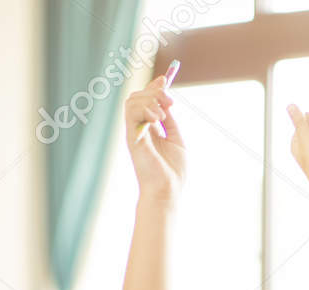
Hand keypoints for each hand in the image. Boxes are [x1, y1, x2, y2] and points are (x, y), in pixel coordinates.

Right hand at [126, 74, 183, 196]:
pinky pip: (131, 113)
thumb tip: (167, 103)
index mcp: (149, 129)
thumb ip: (170, 121)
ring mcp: (134, 133)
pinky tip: (157, 118)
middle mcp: (139, 129)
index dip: (154, 87)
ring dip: (150, 100)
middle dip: (154, 91)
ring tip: (163, 114)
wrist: (168, 191)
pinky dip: (145, 109)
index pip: (145, 101)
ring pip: (132, 101)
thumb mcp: (176, 140)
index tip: (165, 79)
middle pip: (137, 97)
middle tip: (169, 101)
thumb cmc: (173, 172)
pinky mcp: (132, 138)